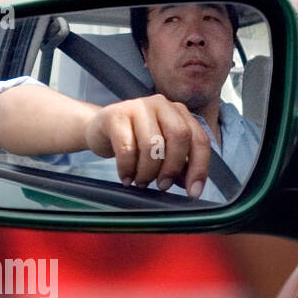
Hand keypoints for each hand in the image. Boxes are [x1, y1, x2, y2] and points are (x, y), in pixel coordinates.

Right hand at [83, 94, 210, 197]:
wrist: (98, 129)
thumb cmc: (134, 140)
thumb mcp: (160, 151)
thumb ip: (178, 165)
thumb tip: (190, 185)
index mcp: (178, 112)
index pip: (199, 139)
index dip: (199, 168)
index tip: (193, 192)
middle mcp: (161, 104)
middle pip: (179, 136)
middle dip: (172, 167)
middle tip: (162, 185)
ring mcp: (137, 106)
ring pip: (152, 144)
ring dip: (147, 171)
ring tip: (141, 182)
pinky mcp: (115, 115)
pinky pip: (126, 148)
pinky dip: (127, 168)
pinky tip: (126, 177)